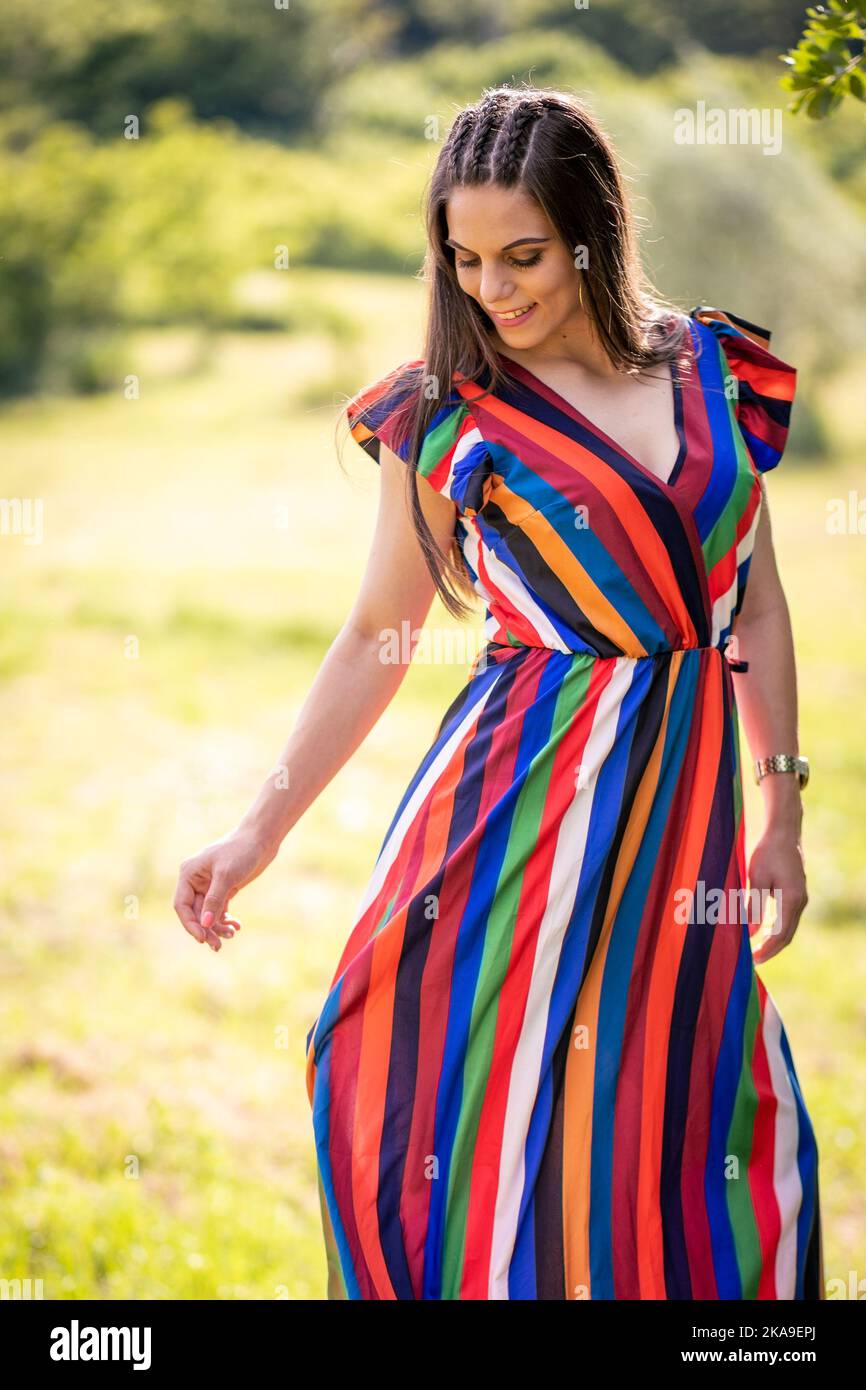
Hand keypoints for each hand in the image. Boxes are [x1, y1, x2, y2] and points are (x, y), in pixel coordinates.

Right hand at [174, 829, 276, 950]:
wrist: (261, 839)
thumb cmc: (241, 851)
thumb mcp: (226, 876)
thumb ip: (214, 900)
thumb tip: (204, 924)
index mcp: (188, 874)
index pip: (181, 905)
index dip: (190, 924)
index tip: (203, 938)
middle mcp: (195, 881)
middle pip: (195, 913)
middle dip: (206, 929)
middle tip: (218, 946)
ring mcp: (209, 886)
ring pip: (207, 914)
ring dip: (217, 927)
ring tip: (231, 934)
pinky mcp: (223, 888)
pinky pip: (219, 910)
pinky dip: (225, 920)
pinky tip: (236, 927)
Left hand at [747, 830, 807, 963]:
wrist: (783, 833)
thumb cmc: (767, 852)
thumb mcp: (757, 878)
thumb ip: (754, 905)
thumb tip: (751, 932)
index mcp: (792, 899)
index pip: (781, 934)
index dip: (767, 949)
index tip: (753, 959)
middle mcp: (800, 901)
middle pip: (787, 935)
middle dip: (771, 949)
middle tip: (754, 961)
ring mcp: (800, 897)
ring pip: (788, 927)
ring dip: (774, 940)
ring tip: (756, 950)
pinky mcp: (795, 893)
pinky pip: (787, 918)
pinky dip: (776, 928)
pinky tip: (763, 931)